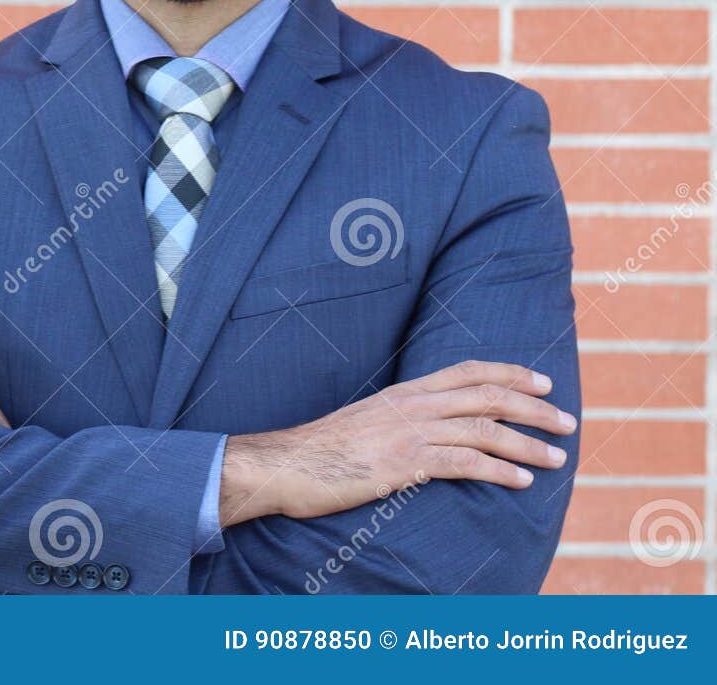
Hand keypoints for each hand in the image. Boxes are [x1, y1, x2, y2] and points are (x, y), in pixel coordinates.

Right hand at [220, 360, 576, 525]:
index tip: (542, 383)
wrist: (286, 464)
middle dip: (533, 408)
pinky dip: (499, 471)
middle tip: (567, 422)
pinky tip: (521, 481)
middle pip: (486, 396)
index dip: (509, 373)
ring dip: (527, 444)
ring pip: (484, 430)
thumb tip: (428, 434)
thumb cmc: (323, 451)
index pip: (467, 371)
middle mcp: (412, 405)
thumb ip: (400, 423)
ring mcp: (409, 433)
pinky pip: (464, 464)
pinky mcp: (404, 464)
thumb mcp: (366, 424)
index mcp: (404, 392)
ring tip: (556, 458)